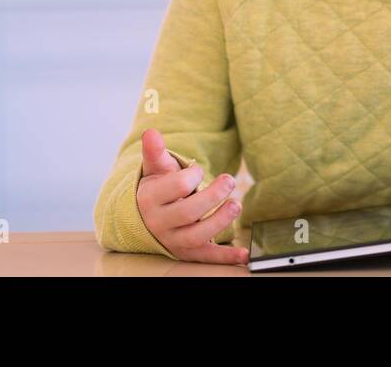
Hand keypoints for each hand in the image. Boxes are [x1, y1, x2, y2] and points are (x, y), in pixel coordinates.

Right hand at [136, 128, 247, 264]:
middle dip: (213, 195)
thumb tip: (150, 132)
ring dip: (221, 221)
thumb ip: (155, 152)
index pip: (176, 186)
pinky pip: (208, 257)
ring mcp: (174, 241)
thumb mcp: (155, 170)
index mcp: (150, 200)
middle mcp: (160, 223)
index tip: (198, 170)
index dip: (193, 175)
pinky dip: (226, 257)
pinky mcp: (188, 253)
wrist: (145, 219)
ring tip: (237, 204)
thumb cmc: (156, 189)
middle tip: (230, 181)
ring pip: (197, 236)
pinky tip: (244, 254)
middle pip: (188, 212)